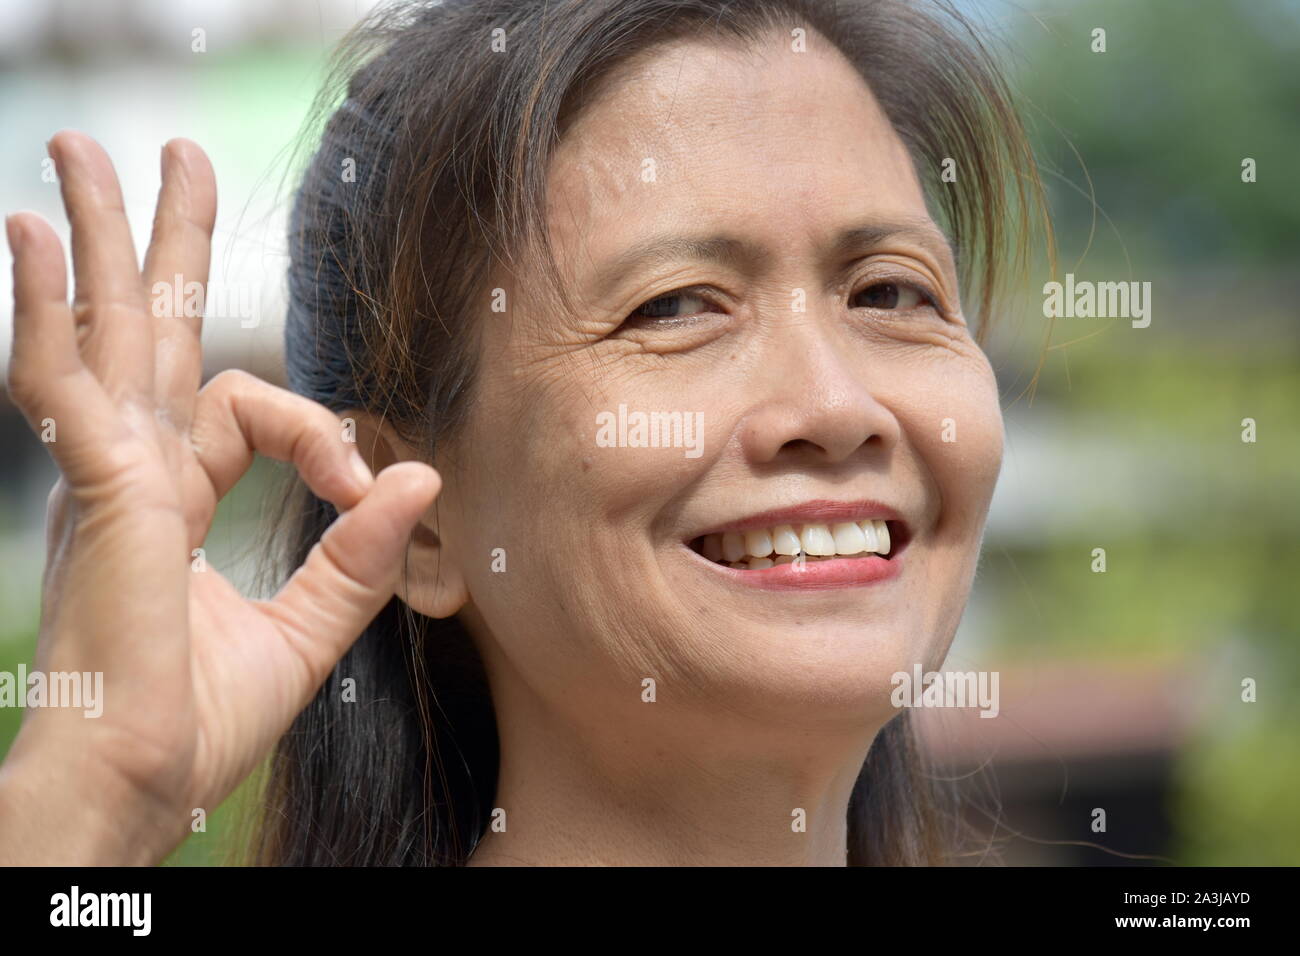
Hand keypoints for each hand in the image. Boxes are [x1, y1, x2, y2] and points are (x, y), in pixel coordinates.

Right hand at [0, 130, 438, 863]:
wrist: (139, 786)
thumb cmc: (198, 724)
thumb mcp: (307, 631)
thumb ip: (357, 557)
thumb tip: (422, 477)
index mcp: (173, 499)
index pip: (242, 412)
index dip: (315, 429)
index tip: (357, 482)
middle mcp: (131, 473)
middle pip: (150, 330)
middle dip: (159, 243)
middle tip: (166, 156)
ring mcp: (105, 476)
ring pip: (103, 330)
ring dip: (94, 238)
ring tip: (76, 149)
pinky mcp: (99, 489)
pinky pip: (67, 379)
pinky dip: (48, 306)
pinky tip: (32, 234)